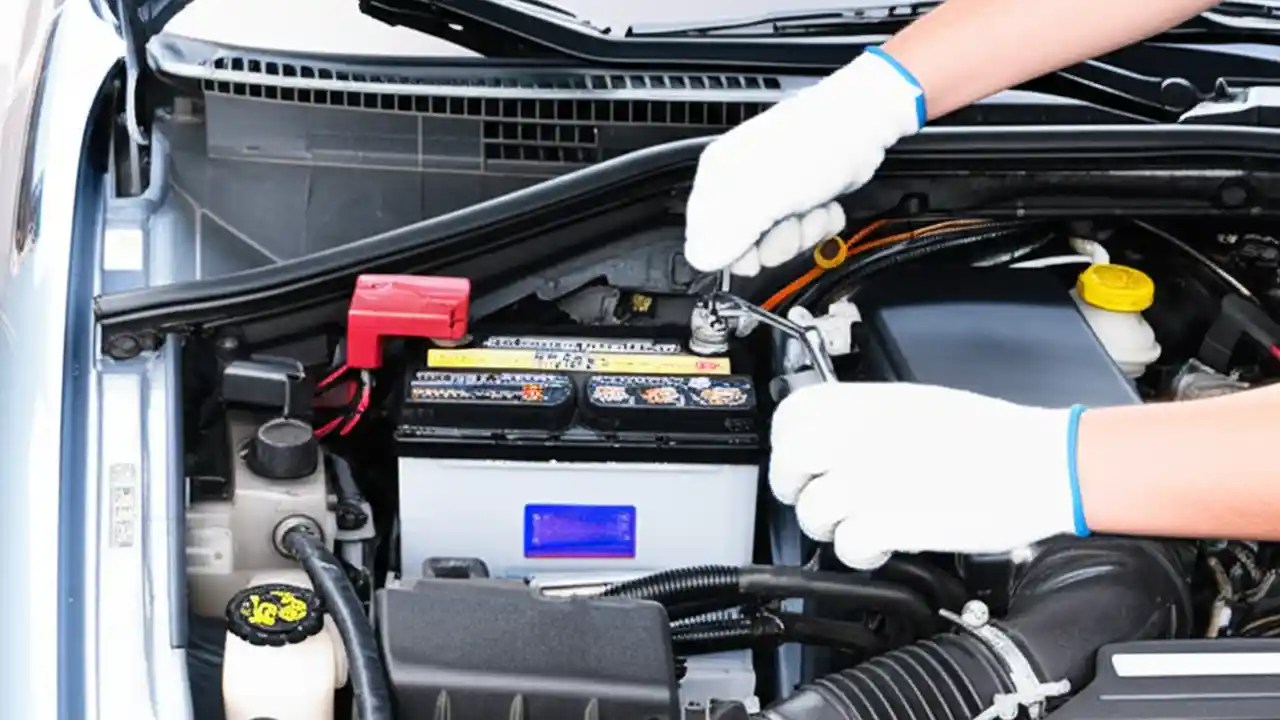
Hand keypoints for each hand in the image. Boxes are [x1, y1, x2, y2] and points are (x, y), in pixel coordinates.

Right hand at [683, 49, 925, 275]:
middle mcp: (740, 186)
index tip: (755, 249)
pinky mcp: (800, 199)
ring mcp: (771, 193)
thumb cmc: (813, 144)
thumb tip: (702, 258)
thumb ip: (730, 230)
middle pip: (745, 247)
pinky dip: (819, 225)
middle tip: (790, 221)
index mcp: (718, 177)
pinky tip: (824, 206)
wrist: (862, 124)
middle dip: (776, 243)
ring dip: (803, 233)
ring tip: (812, 208)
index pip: (705, 239)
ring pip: (778, 243)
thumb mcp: (764, 194)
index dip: (733, 252)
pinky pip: (802, 232)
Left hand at [770, 382, 1086, 568]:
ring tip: (860, 524)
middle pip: (788, 464)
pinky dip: (859, 553)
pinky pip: (846, 545)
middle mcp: (862, 438)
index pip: (791, 413)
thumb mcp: (918, 404)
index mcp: (868, 404)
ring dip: (830, 527)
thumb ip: (866, 417)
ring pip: (812, 511)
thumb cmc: (995, 437)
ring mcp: (873, 480)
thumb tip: (833, 435)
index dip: (786, 441)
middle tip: (818, 498)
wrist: (1043, 464)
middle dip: (795, 489)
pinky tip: (880, 546)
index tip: (802, 459)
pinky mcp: (891, 522)